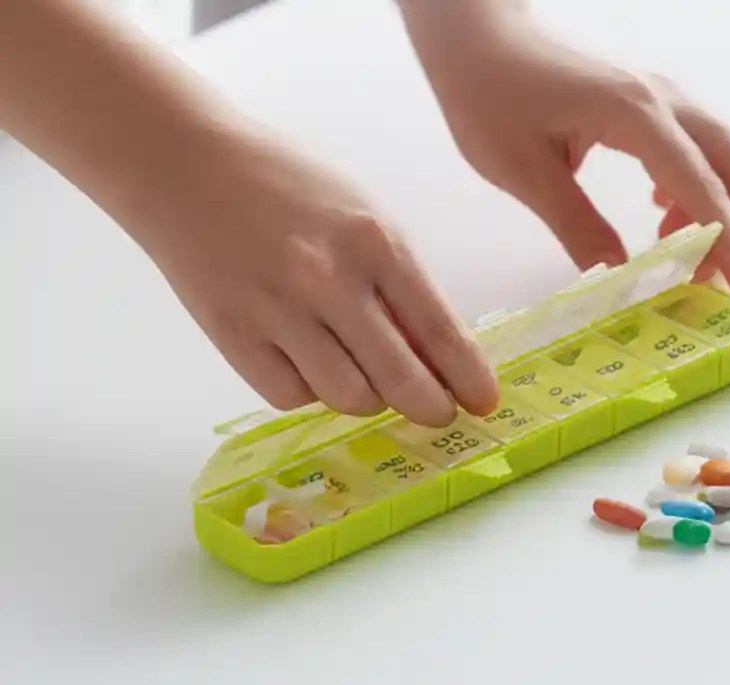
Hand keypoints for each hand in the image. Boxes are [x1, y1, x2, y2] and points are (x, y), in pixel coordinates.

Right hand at [1, 0, 497, 425]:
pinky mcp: (233, 336)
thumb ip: (400, 280)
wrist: (184, 164)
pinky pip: (290, 396)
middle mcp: (330, 281)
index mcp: (376, 242)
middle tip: (437, 413)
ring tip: (365, 375)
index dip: (468, 376)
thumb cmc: (286, 183)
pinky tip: (308, 361)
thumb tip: (438, 353)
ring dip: (367, 398)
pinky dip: (309, 390)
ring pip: (347, 397)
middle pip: (399, 379)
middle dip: (430, 407)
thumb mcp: (363, 213)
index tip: (484, 401)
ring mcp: (279, 312)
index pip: (439, 329)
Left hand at [401, 0, 729, 304]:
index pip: (703, 189)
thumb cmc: (488, 94)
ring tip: (670, 251)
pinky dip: (697, 190)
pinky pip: (700, 149)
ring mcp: (662, 97)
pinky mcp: (651, 103)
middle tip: (699, 278)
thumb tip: (622, 280)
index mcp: (635, 116)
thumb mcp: (522, 172)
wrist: (476, 36)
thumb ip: (577, 227)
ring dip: (716, 211)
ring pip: (725, 156)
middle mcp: (664, 102)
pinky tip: (658, 215)